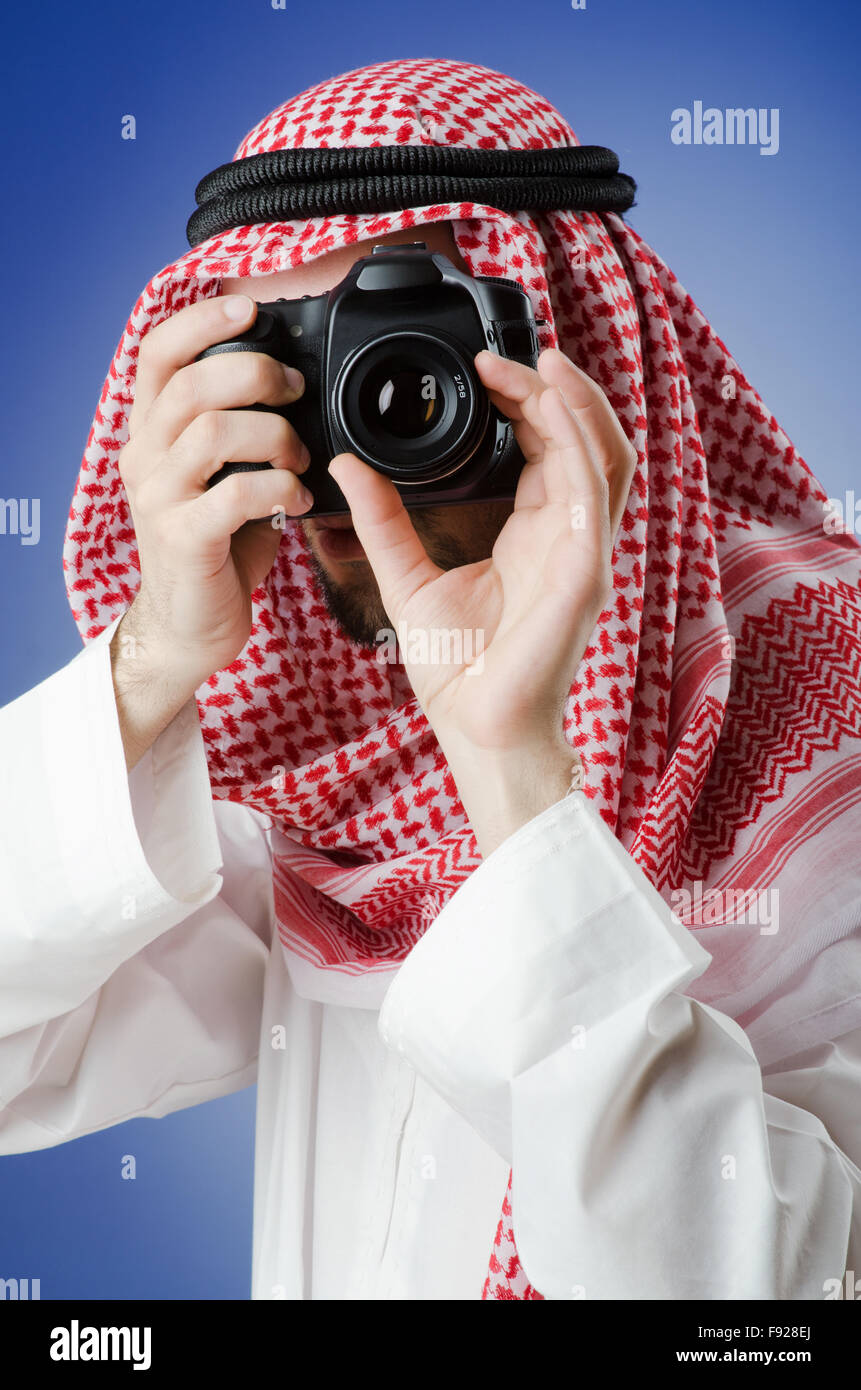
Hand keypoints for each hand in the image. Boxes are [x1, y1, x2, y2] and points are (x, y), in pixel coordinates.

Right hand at [111, 294, 311, 766]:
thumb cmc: (218, 544)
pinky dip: (278, 487)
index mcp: (152, 433)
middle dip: (256, 375)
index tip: (248, 311)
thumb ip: (238, 428)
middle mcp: (145, 458)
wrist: (192, 623)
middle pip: (190, 385)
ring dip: (273, 435)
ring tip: (299, 457)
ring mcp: (159, 499)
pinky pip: (234, 493)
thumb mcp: (222, 474)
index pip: (157, 355)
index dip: (201, 323)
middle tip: (295, 392)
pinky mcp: (184, 539)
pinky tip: (297, 499)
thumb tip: (291, 380)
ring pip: (212, 431)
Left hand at [328, 347, 636, 853]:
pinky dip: (576, 438)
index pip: (548, 451)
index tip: (483, 369)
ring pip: (604, 454)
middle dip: (557, 389)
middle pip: (586, 441)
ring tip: (542, 359)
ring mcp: (584, 553)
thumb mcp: (406, 579)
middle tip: (513, 352)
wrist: (477, 730)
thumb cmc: (459, 672)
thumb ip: (382, 520)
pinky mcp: (584, 570)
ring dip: (578, 401)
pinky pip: (590, 489)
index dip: (527, 403)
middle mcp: (567, 538)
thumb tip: (346, 467)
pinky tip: (551, 404)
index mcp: (535, 538)